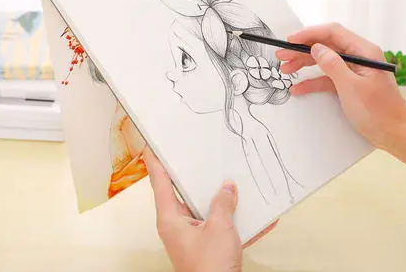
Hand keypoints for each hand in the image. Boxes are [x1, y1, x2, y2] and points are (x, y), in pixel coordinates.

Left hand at [143, 147, 277, 271]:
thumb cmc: (210, 268)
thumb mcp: (219, 229)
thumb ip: (223, 204)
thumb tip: (227, 187)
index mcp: (171, 218)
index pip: (160, 182)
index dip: (155, 163)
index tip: (150, 146)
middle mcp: (178, 225)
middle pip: (184, 192)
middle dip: (194, 175)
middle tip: (199, 154)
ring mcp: (192, 236)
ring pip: (204, 208)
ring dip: (219, 198)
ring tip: (232, 180)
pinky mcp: (206, 245)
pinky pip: (219, 225)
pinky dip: (234, 220)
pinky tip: (254, 215)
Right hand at [276, 23, 405, 170]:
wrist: (393, 134)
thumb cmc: (377, 111)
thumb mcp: (351, 86)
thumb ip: (332, 64)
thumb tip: (316, 48)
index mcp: (363, 51)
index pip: (333, 33)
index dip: (310, 34)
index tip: (290, 40)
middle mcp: (358, 57)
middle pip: (325, 46)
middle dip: (302, 50)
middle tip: (281, 55)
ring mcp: (352, 71)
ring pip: (323, 61)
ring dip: (304, 64)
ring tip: (285, 69)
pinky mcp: (347, 84)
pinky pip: (326, 78)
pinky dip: (312, 82)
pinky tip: (297, 88)